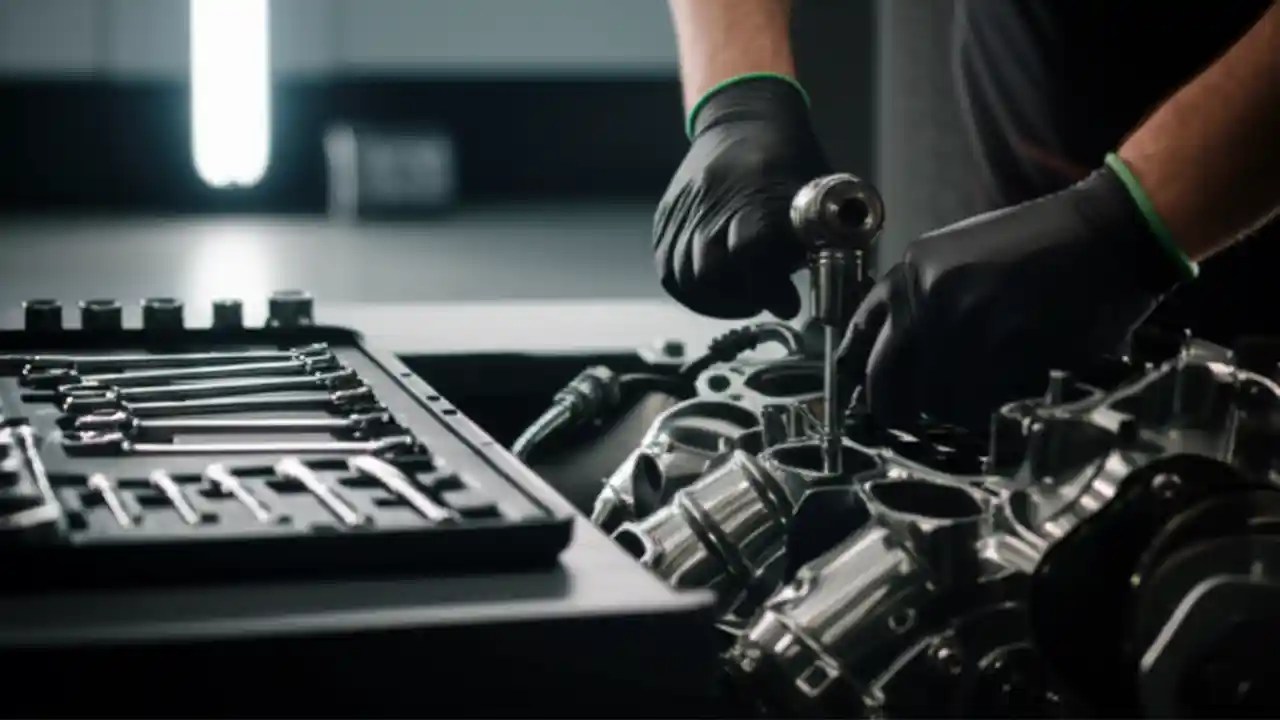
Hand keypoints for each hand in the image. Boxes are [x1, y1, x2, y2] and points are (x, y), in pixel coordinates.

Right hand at [654, 76, 828, 319]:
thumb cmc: (789, 156)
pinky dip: (688, 288)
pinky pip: (666, 265)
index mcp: (755, 190)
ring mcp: (684, 207)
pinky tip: (712, 292)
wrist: (743, 115)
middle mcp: (712, 199)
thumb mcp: (813, 193)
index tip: (787, 303)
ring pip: (682, 273)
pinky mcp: (667, 215)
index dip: (768, 287)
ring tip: (738, 300)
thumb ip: (814, 240)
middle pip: (708, 269)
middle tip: (761, 301)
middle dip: (738, 299)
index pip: (747, 251)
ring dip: (712, 300)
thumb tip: (813, 287)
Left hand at [838, 165, 1191, 429]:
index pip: (859, 340)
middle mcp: (928, 303)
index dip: (856, 375)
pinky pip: (982, 407)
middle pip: (887, 384)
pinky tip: (1005, 392)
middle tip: (904, 420)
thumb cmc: (1033, 244)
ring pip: (936, 403)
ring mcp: (968, 332)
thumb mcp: (954, 255)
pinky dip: (989, 411)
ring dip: (950, 412)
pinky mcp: (1009, 356)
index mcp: (910, 275)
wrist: (1104, 234)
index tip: (859, 395)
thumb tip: (893, 354)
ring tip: (973, 398)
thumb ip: (917, 299)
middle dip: (893, 410)